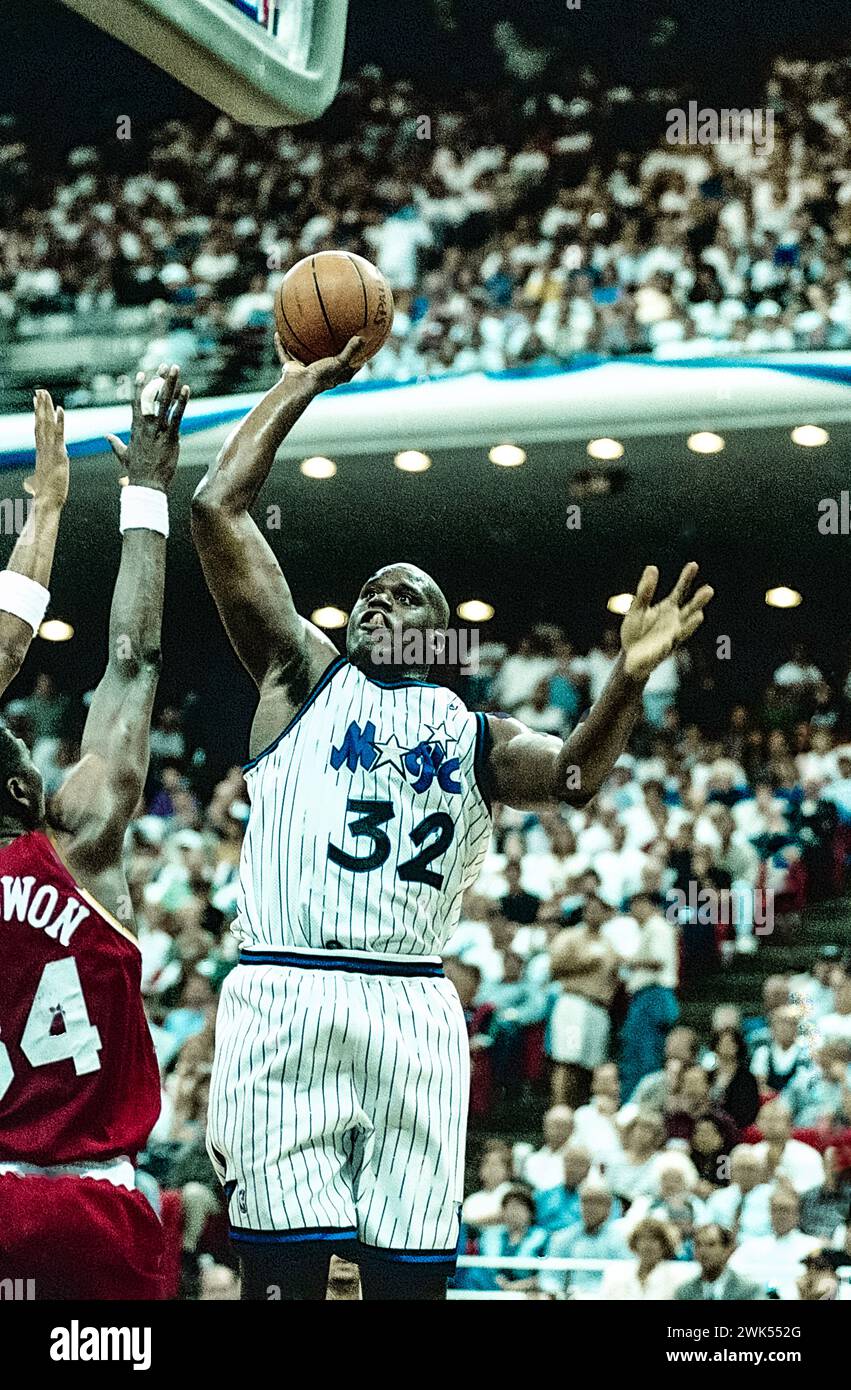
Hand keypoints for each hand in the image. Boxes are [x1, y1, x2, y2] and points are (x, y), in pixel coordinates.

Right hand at [28, 389, 68, 506]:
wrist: (47, 501)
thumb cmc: (47, 495)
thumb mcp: (43, 481)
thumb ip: (40, 477)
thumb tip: (32, 485)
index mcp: (41, 452)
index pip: (38, 429)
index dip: (38, 415)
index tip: (36, 402)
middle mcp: (43, 448)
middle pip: (40, 422)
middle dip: (40, 406)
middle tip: (39, 391)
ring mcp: (50, 450)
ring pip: (46, 424)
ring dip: (46, 408)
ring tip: (45, 393)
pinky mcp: (58, 454)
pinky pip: (59, 434)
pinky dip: (59, 421)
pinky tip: (60, 409)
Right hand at [106, 363, 189, 491]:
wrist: (146, 485)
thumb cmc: (136, 472)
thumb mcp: (123, 455)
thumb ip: (115, 444)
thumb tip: (106, 436)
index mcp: (135, 428)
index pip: (136, 402)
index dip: (139, 387)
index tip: (143, 373)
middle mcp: (146, 425)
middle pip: (152, 397)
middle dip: (159, 380)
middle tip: (165, 365)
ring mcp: (158, 430)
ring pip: (164, 402)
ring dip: (170, 384)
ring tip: (176, 368)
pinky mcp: (170, 437)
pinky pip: (177, 416)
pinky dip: (181, 402)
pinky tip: (186, 389)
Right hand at [274, 331, 363, 391]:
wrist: (300, 385)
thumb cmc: (322, 376)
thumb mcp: (340, 362)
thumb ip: (352, 350)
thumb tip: (364, 337)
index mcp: (335, 375)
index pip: (350, 367)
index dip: (357, 359)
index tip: (363, 348)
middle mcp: (320, 373)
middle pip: (326, 361)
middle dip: (330, 351)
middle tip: (337, 337)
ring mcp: (305, 370)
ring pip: (303, 356)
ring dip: (301, 347)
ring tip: (302, 332)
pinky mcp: (291, 369)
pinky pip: (284, 354)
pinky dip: (280, 346)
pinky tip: (277, 333)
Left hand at [620, 562, 712, 681]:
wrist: (629, 658)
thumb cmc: (636, 631)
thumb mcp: (637, 609)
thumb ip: (645, 592)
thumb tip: (652, 567)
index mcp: (669, 609)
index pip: (681, 591)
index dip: (686, 578)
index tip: (693, 565)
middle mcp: (675, 622)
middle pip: (689, 609)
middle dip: (698, 601)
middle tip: (709, 590)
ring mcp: (671, 637)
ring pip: (684, 630)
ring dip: (691, 624)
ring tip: (699, 615)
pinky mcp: (661, 653)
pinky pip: (664, 648)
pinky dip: (665, 646)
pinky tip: (668, 641)